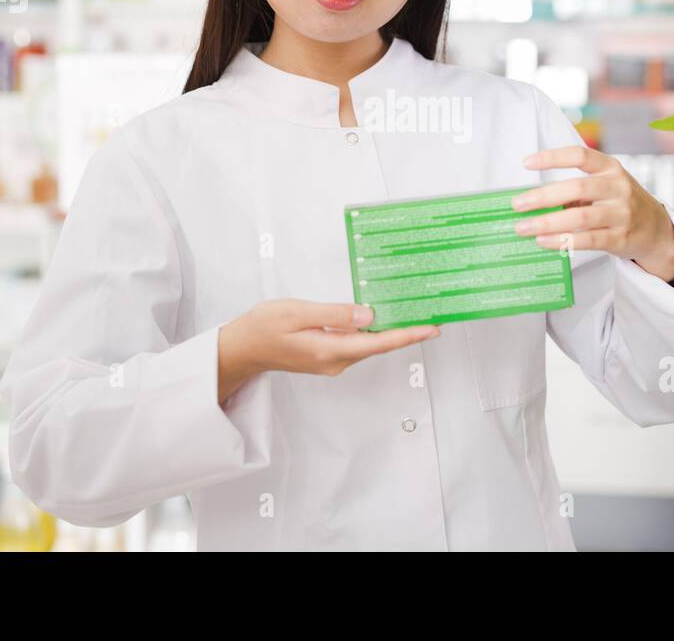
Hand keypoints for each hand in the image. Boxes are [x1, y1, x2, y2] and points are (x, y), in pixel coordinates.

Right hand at [217, 299, 439, 403]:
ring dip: (391, 332)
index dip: (408, 335)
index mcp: (330, 350)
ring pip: (369, 345)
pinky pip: (358, 344)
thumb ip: (334, 314)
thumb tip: (368, 315)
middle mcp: (335, 361)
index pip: (379, 342)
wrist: (241, 348)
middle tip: (431, 317)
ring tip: (413, 317)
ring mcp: (332, 361)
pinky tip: (380, 320)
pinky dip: (373, 332)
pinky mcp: (327, 356)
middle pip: (379, 345)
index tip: (431, 328)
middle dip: (406, 332)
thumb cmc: (263, 328)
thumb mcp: (297, 312)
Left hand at [511, 145, 673, 283]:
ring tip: (523, 228)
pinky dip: (562, 241)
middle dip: (543, 196)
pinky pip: (587, 240)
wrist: (656, 229)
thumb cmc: (619, 203)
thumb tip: (531, 200)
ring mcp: (621, 214)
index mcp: (610, 168)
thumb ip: (575, 189)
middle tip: (517, 204)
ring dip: (548, 223)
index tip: (526, 163)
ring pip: (580, 217)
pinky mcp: (620, 238)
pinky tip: (543, 241)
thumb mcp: (605, 186)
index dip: (553, 157)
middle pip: (577, 188)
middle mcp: (618, 188)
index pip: (580, 155)